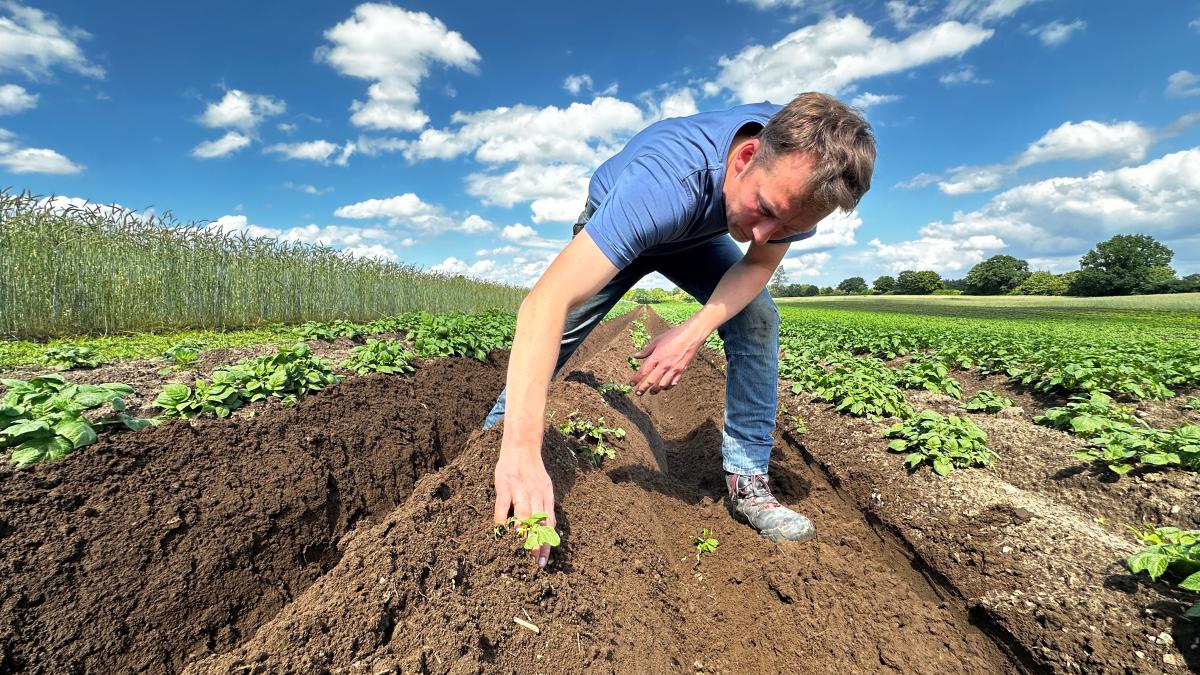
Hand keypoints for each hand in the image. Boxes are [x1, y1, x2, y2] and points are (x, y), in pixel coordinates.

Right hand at [494, 450, 555, 567]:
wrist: (521, 447)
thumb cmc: (532, 472)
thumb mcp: (544, 487)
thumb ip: (545, 506)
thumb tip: (547, 530)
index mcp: (547, 497)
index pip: (549, 524)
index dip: (546, 543)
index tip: (543, 560)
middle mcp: (536, 494)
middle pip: (539, 522)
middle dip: (537, 543)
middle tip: (534, 561)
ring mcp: (520, 489)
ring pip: (524, 513)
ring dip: (523, 532)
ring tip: (520, 550)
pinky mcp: (505, 485)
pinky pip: (503, 504)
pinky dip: (502, 518)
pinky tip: (500, 531)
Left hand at [629, 321, 703, 394]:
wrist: (691, 336)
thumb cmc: (674, 335)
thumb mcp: (657, 341)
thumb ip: (646, 351)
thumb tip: (635, 356)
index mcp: (656, 357)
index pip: (643, 371)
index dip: (636, 379)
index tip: (631, 384)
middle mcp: (664, 365)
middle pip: (651, 381)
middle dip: (643, 388)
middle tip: (638, 393)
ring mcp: (673, 369)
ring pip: (662, 385)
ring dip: (655, 390)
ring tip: (651, 392)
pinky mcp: (681, 371)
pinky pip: (673, 383)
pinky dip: (668, 387)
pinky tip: (664, 387)